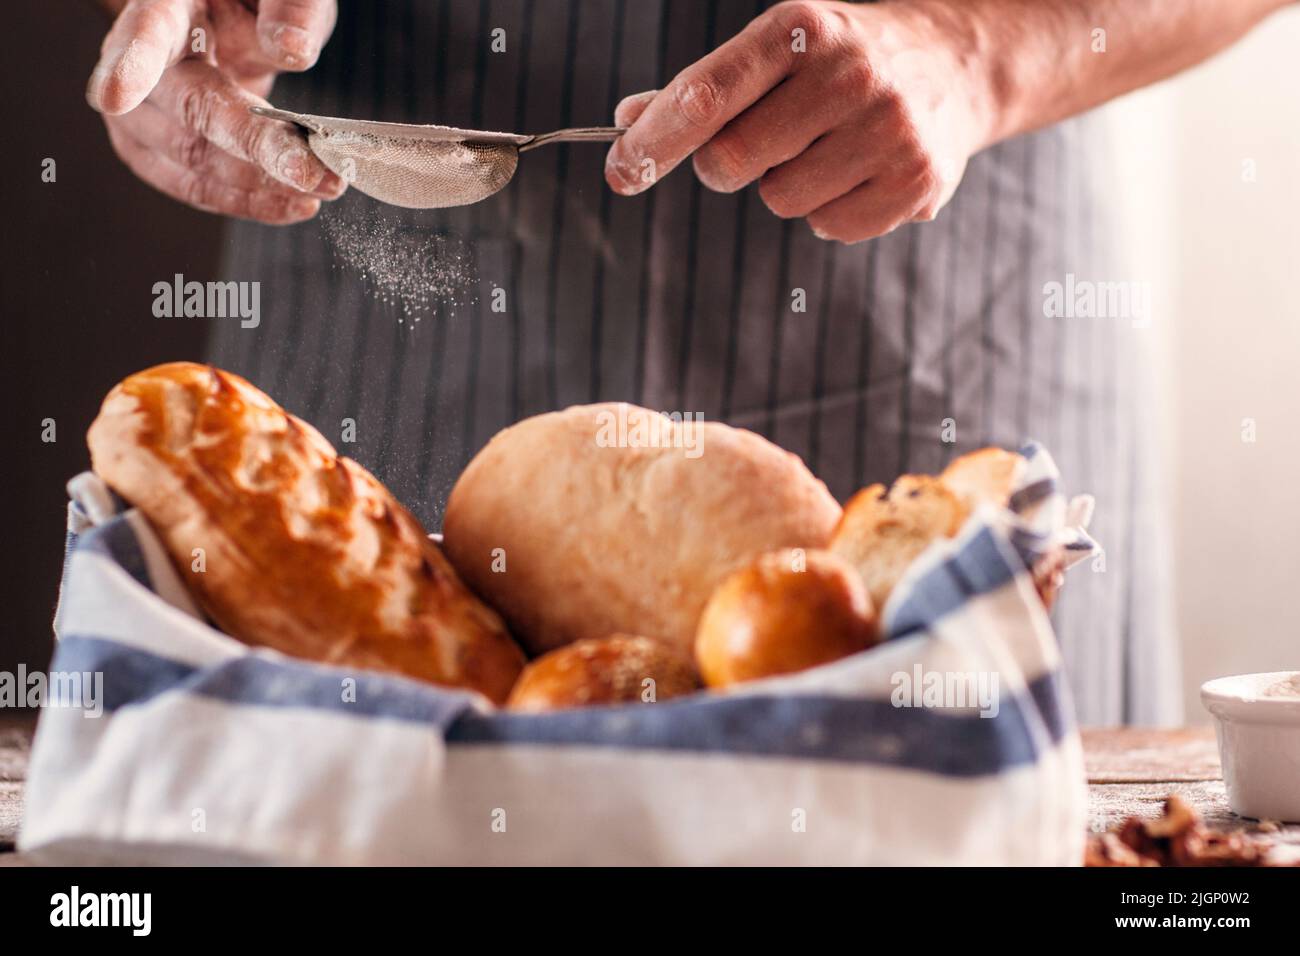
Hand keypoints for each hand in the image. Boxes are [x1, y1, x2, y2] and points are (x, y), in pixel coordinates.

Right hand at [87, 0, 343, 223]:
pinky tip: (295, 204)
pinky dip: (249, 200)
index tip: (115, 98)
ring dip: (259, 185)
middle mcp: (135, 59)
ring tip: (320, 190)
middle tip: (312, 171)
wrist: (225, 21)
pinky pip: (198, 186)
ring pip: (192, 161)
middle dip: (255, 147)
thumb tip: (292, 49)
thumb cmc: (252, 2)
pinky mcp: (155, 151)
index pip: (143, 35)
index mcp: (162, 6)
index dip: (130, 67)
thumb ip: (291, 9)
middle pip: (189, 112)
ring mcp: (139, 112)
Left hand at [604, 0, 998, 242]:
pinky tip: (857, 171)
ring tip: (825, 147)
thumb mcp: (778, 47)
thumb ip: (705, 88)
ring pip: (779, 201)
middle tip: (756, 144)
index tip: (620, 171)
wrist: (958, 63)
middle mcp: (848, 74)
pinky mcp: (915, 182)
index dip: (654, 141)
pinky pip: (829, 228)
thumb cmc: (842, 58)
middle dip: (723, 165)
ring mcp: (887, 130)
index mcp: (801, 29)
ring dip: (784, 186)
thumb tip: (629, 124)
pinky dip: (830, 211)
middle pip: (730, 162)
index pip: (706, 94)